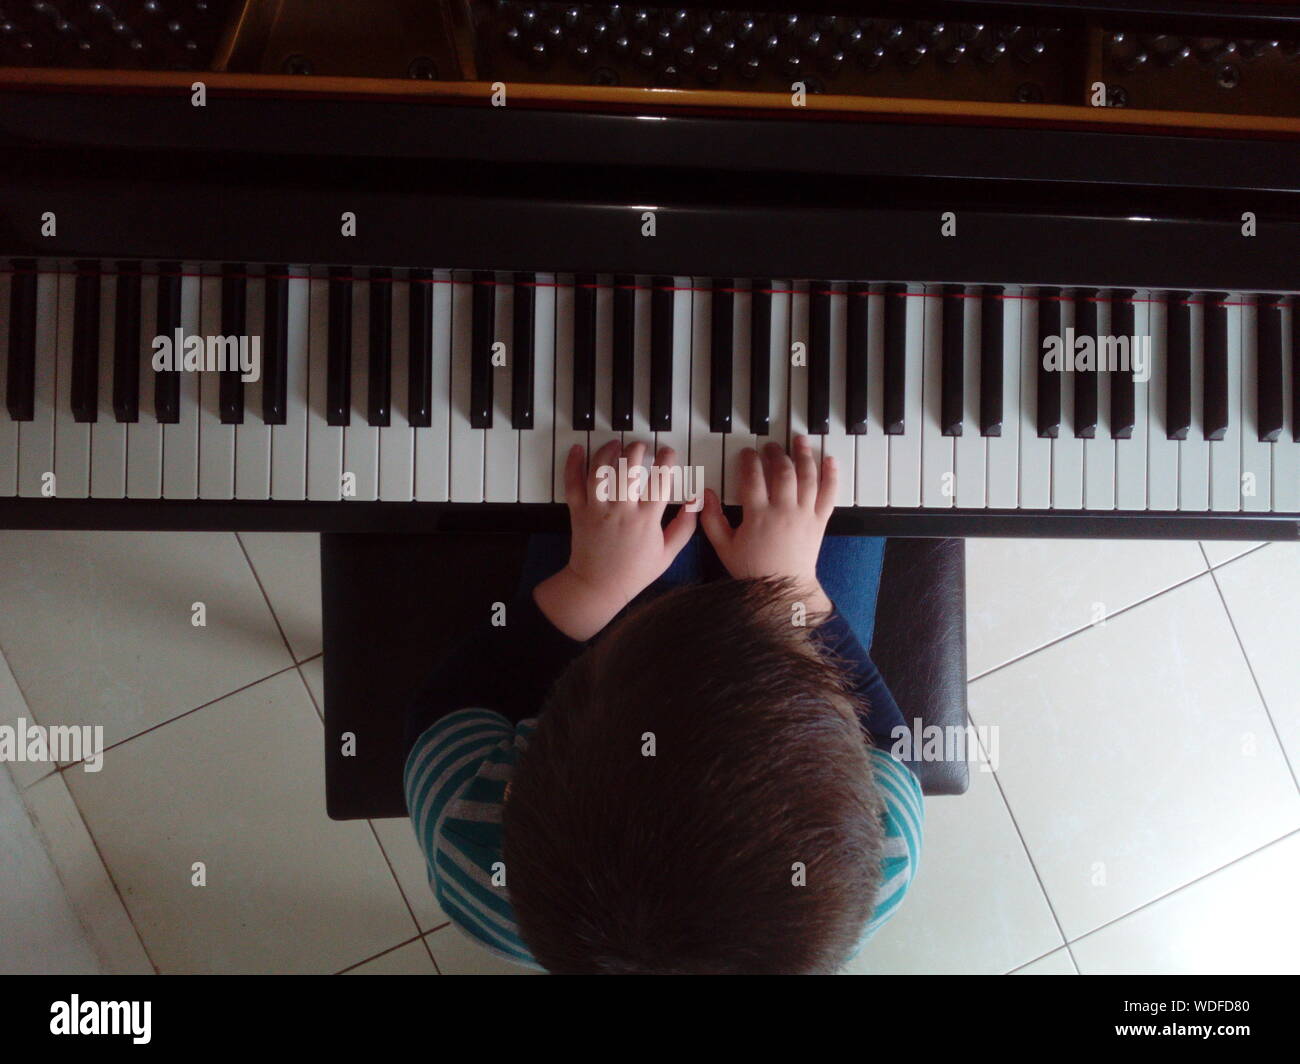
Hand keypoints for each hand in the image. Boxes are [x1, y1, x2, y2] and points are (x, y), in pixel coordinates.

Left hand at [533, 439, 697, 639]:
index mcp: (645, 520)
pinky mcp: (578, 512)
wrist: (598, 586)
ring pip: (600, 470)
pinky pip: (573, 483)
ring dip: (608, 451)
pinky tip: (578, 450)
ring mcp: (597, 510)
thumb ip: (684, 527)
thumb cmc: (634, 572)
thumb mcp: (667, 554)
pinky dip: (573, 464)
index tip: (668, 452)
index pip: (660, 480)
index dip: (666, 460)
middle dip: (636, 449)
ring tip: (616, 445)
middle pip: (628, 467)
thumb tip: (696, 502)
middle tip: (641, 447)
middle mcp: (620, 511)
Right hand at [700, 435, 835, 614]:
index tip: (747, 453)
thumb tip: (704, 495)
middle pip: (782, 471)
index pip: (753, 477)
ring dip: (803, 455)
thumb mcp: (724, 547)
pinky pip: (829, 494)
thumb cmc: (752, 569)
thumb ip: (711, 520)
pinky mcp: (819, 521)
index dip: (749, 460)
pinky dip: (831, 475)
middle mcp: (783, 510)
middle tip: (770, 446)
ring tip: (799, 440)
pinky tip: (829, 459)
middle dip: (776, 453)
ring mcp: (804, 515)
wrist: (783, 590)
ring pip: (807, 477)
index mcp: (758, 515)